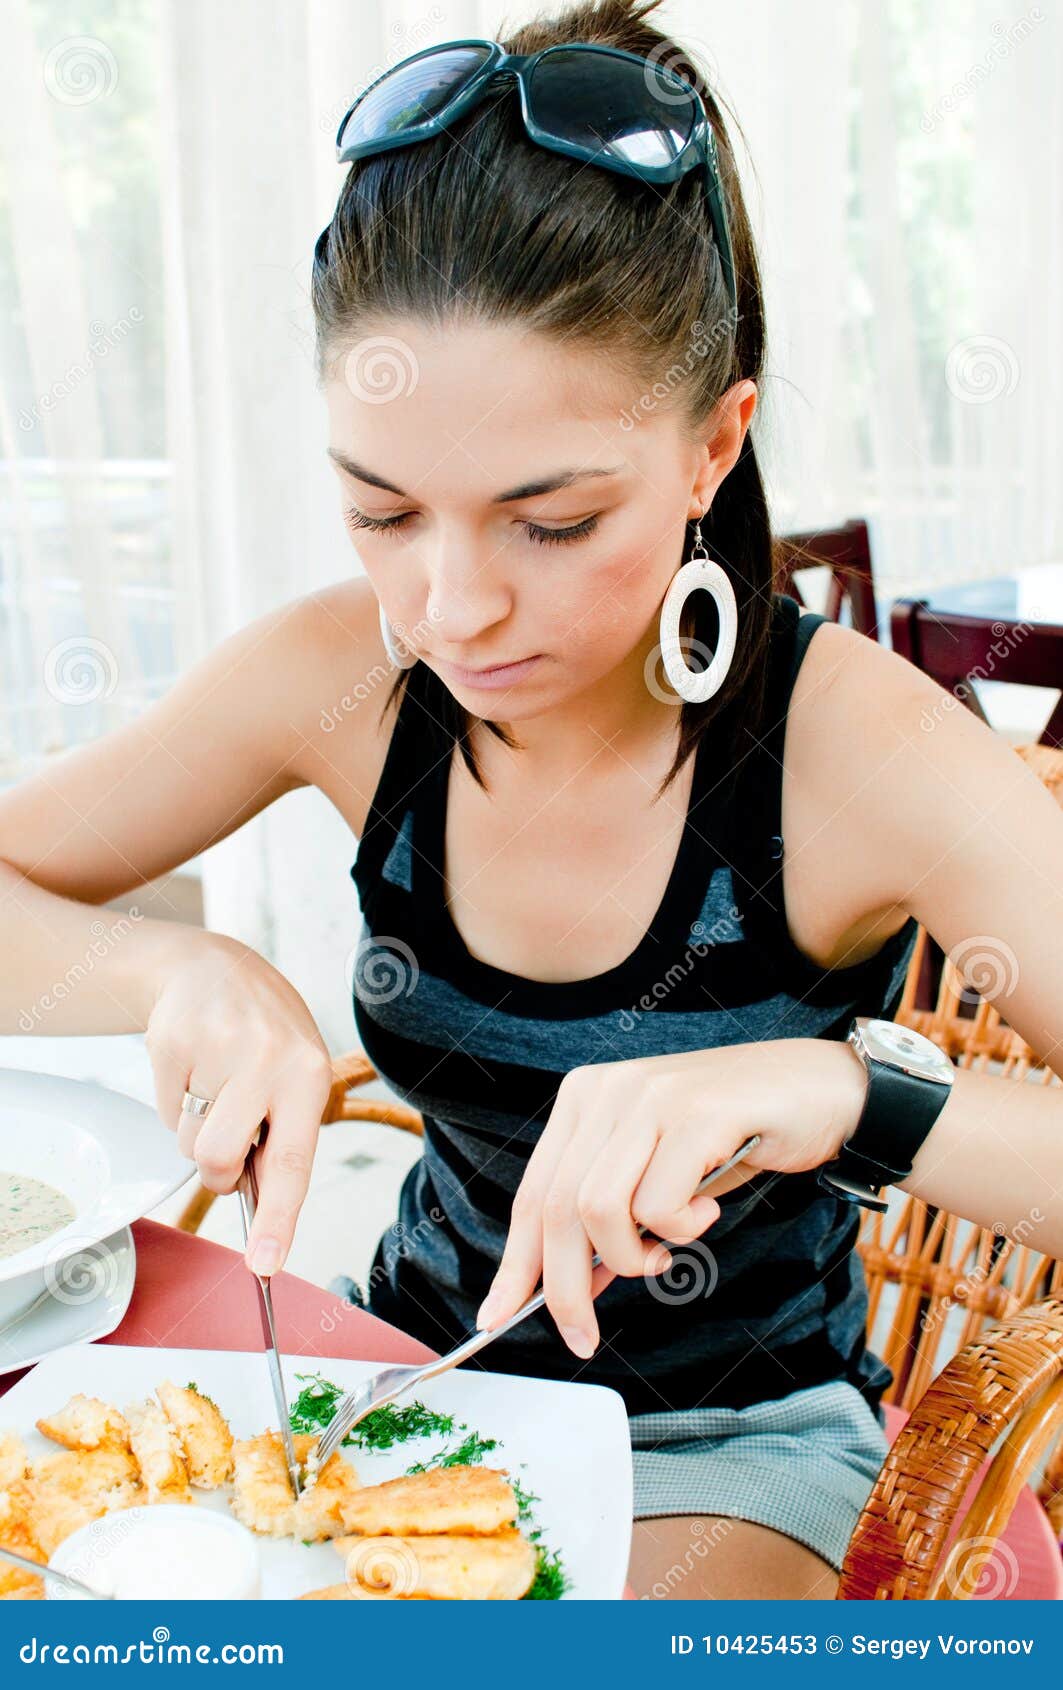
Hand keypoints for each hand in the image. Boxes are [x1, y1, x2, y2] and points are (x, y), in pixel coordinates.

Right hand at [144, 931, 333, 1276]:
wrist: (213, 968)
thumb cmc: (265, 1035)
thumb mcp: (296, 1071)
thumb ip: (285, 1132)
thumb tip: (258, 1203)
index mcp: (309, 1074)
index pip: (294, 1162)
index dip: (279, 1220)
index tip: (265, 1265)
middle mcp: (267, 1059)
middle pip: (220, 1159)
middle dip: (217, 1171)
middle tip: (227, 1147)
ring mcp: (216, 1047)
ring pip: (188, 1142)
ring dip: (196, 1133)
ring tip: (215, 1088)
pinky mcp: (171, 1041)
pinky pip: (164, 1112)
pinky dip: (174, 1103)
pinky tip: (194, 1068)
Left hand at [474, 1036, 865, 1357]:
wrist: (819, 1091)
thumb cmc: (736, 1138)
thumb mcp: (660, 1179)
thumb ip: (611, 1222)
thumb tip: (569, 1286)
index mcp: (585, 1099)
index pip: (533, 1193)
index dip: (515, 1263)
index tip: (496, 1317)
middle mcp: (606, 1091)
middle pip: (557, 1209)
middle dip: (565, 1288)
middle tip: (584, 1335)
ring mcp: (648, 1098)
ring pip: (598, 1211)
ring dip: (632, 1256)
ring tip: (667, 1250)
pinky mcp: (693, 1113)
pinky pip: (659, 1205)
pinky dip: (680, 1230)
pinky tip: (705, 1212)